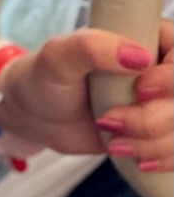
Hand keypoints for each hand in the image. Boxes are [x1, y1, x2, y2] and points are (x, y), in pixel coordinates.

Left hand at [0, 21, 170, 167]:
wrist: (37, 116)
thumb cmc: (45, 77)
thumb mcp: (58, 57)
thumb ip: (92, 47)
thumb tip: (138, 55)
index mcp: (144, 37)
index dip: (172, 78)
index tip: (140, 90)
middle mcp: (159, 70)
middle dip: (153, 119)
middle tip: (110, 120)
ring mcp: (162, 103)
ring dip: (152, 142)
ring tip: (114, 141)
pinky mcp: (159, 132)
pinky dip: (160, 158)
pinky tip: (133, 156)